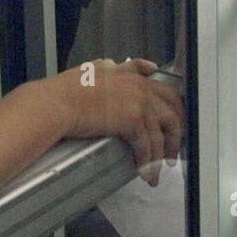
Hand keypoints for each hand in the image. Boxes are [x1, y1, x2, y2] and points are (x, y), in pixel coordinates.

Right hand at [59, 58, 182, 185]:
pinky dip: (147, 162)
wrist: (58, 103)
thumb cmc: (69, 89)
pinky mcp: (131, 122)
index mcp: (134, 77)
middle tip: (171, 153)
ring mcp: (138, 104)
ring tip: (156, 172)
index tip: (178, 123)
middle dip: (175, 136)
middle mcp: (141, 88)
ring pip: (160, 134)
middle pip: (172, 114)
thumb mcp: (96, 68)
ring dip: (160, 156)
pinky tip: (144, 171)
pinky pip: (146, 146)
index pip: (166, 92)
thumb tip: (132, 64)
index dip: (175, 110)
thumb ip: (118, 67)